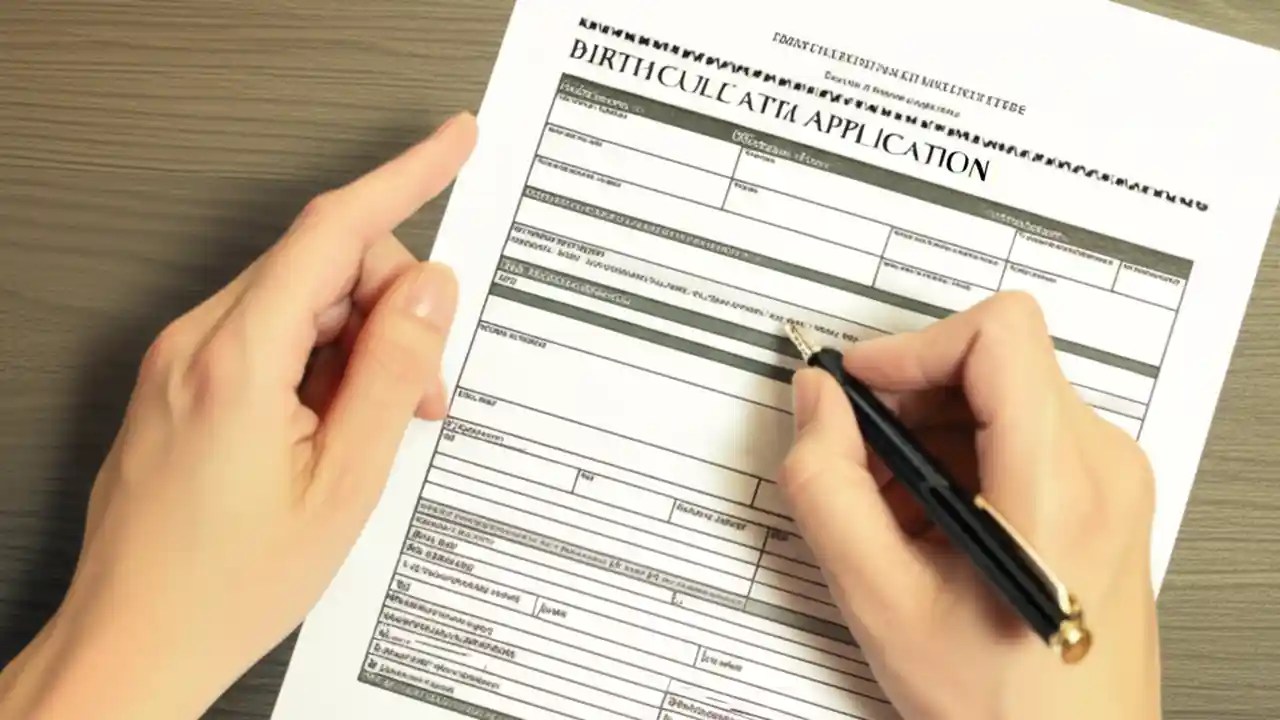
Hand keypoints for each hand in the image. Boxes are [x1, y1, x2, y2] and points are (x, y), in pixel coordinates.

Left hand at [0, 114, 477, 719]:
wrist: (137, 639)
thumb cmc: (225, 584)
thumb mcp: (344, 482)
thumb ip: (391, 373)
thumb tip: (427, 292)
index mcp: (238, 359)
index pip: (334, 229)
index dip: (404, 176)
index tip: (449, 144)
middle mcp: (198, 344)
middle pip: (322, 267)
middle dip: (391, 309)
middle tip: (423, 386)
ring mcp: (183, 361)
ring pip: (300, 303)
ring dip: (357, 345)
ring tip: (374, 425)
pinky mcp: (183, 382)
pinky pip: (269, 338)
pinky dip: (319, 364)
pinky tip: (334, 424)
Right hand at [780, 292, 1159, 719]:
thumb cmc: (1006, 706)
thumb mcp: (882, 600)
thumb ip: (828, 488)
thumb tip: (817, 405)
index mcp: (1060, 487)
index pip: (999, 333)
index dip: (912, 346)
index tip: (863, 383)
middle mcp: (1103, 467)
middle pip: (993, 359)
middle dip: (910, 401)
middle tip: (865, 464)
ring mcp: (1111, 479)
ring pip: (1002, 393)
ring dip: (930, 435)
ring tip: (899, 514)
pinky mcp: (1102, 492)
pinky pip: (1020, 432)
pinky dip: (960, 458)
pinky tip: (934, 525)